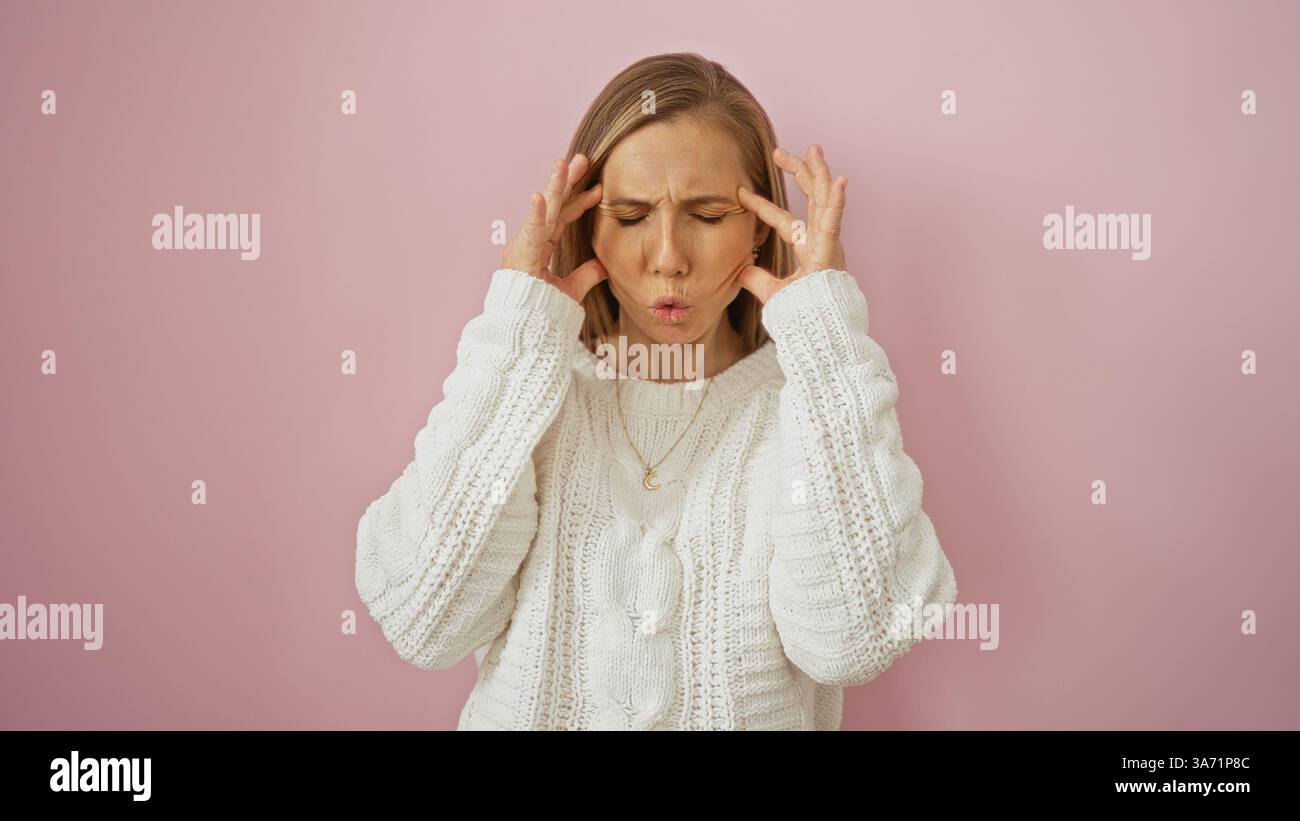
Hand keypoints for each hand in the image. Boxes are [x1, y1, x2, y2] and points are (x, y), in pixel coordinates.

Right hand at [502, 153, 607, 303]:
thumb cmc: (542, 313)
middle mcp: (529, 243)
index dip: (579, 202)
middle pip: (551, 207)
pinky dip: (535, 216)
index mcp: (539, 247)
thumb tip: (604, 266)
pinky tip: (540, 198)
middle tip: (581, 159)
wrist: (526, 333)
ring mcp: (522, 249)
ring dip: (553, 188)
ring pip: (542, 213)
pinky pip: (528, 234)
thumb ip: (586, 275)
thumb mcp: (570, 290)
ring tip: (563, 165)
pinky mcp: (519, 259)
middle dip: (565, 182)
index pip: (561, 218)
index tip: (598, 189)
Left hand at [734, 144, 847, 304]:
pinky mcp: (833, 253)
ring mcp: (829, 246)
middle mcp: (821, 242)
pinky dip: (837, 201)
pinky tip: (839, 179)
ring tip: (814, 149)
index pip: (783, 221)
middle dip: (800, 173)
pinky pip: (835, 224)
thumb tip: (738, 271)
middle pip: (811, 200)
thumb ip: (757, 280)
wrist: (818, 333)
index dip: (763, 206)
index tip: (741, 193)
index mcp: (808, 251)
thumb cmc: (803, 316)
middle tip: (781, 151)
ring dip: (820, 173)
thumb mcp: (773, 293)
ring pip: (826, 201)